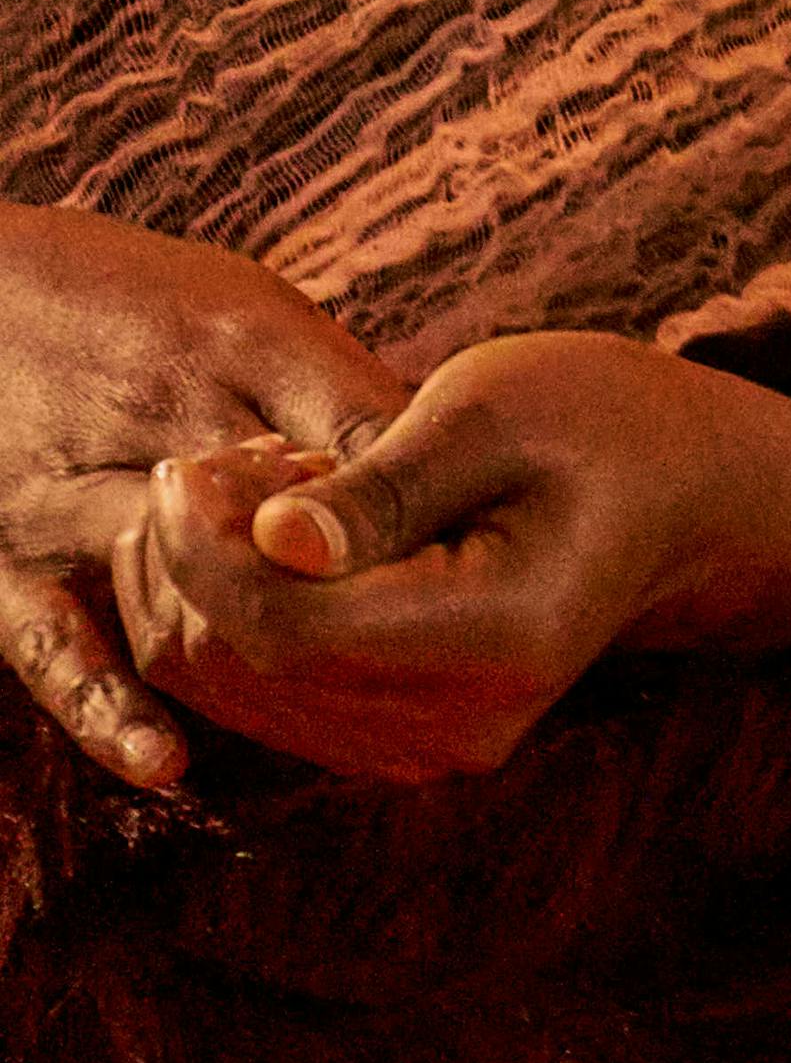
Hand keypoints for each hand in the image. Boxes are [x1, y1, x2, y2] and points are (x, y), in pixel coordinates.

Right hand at [0, 203, 397, 791]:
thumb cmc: (116, 302)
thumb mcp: (242, 317)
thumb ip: (336, 394)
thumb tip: (443, 460)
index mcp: (230, 354)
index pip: (356, 436)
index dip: (417, 502)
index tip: (472, 548)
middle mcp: (151, 439)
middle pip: (270, 530)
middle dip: (342, 585)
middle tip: (404, 632)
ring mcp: (68, 513)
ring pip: (174, 599)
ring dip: (251, 645)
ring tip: (328, 690)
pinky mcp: (5, 574)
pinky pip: (56, 651)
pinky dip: (111, 707)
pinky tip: (167, 761)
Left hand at [101, 331, 790, 789]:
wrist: (680, 497)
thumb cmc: (595, 424)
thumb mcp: (492, 411)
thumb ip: (381, 485)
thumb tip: (274, 540)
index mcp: (494, 642)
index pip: (287, 627)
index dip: (205, 552)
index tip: (185, 463)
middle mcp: (460, 726)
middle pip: (251, 669)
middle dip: (200, 565)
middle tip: (228, 463)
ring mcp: (433, 747)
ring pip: (242, 694)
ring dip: (214, 591)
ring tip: (265, 493)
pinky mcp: (404, 742)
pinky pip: (272, 699)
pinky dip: (246, 620)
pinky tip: (286, 546)